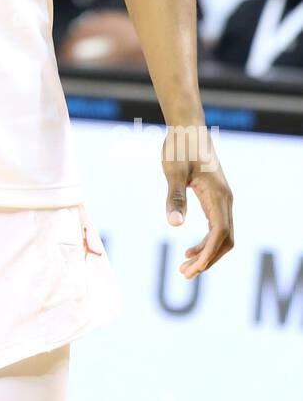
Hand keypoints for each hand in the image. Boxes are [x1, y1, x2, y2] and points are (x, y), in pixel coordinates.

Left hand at [163, 125, 233, 279]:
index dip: (209, 254)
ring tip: (184, 266)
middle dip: (207, 259)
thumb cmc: (180, 147)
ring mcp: (222, 199)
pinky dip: (206, 242)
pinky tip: (189, 249)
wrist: (187, 127)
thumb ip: (175, 197)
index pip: (220, 233)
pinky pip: (217, 226)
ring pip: (222, 235)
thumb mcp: (173, 172)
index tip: (194, 269)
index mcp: (219, 195)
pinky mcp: (215, 197)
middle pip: (225, 240)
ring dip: (207, 253)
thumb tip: (175, 224)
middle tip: (184, 273)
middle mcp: (226, 199)